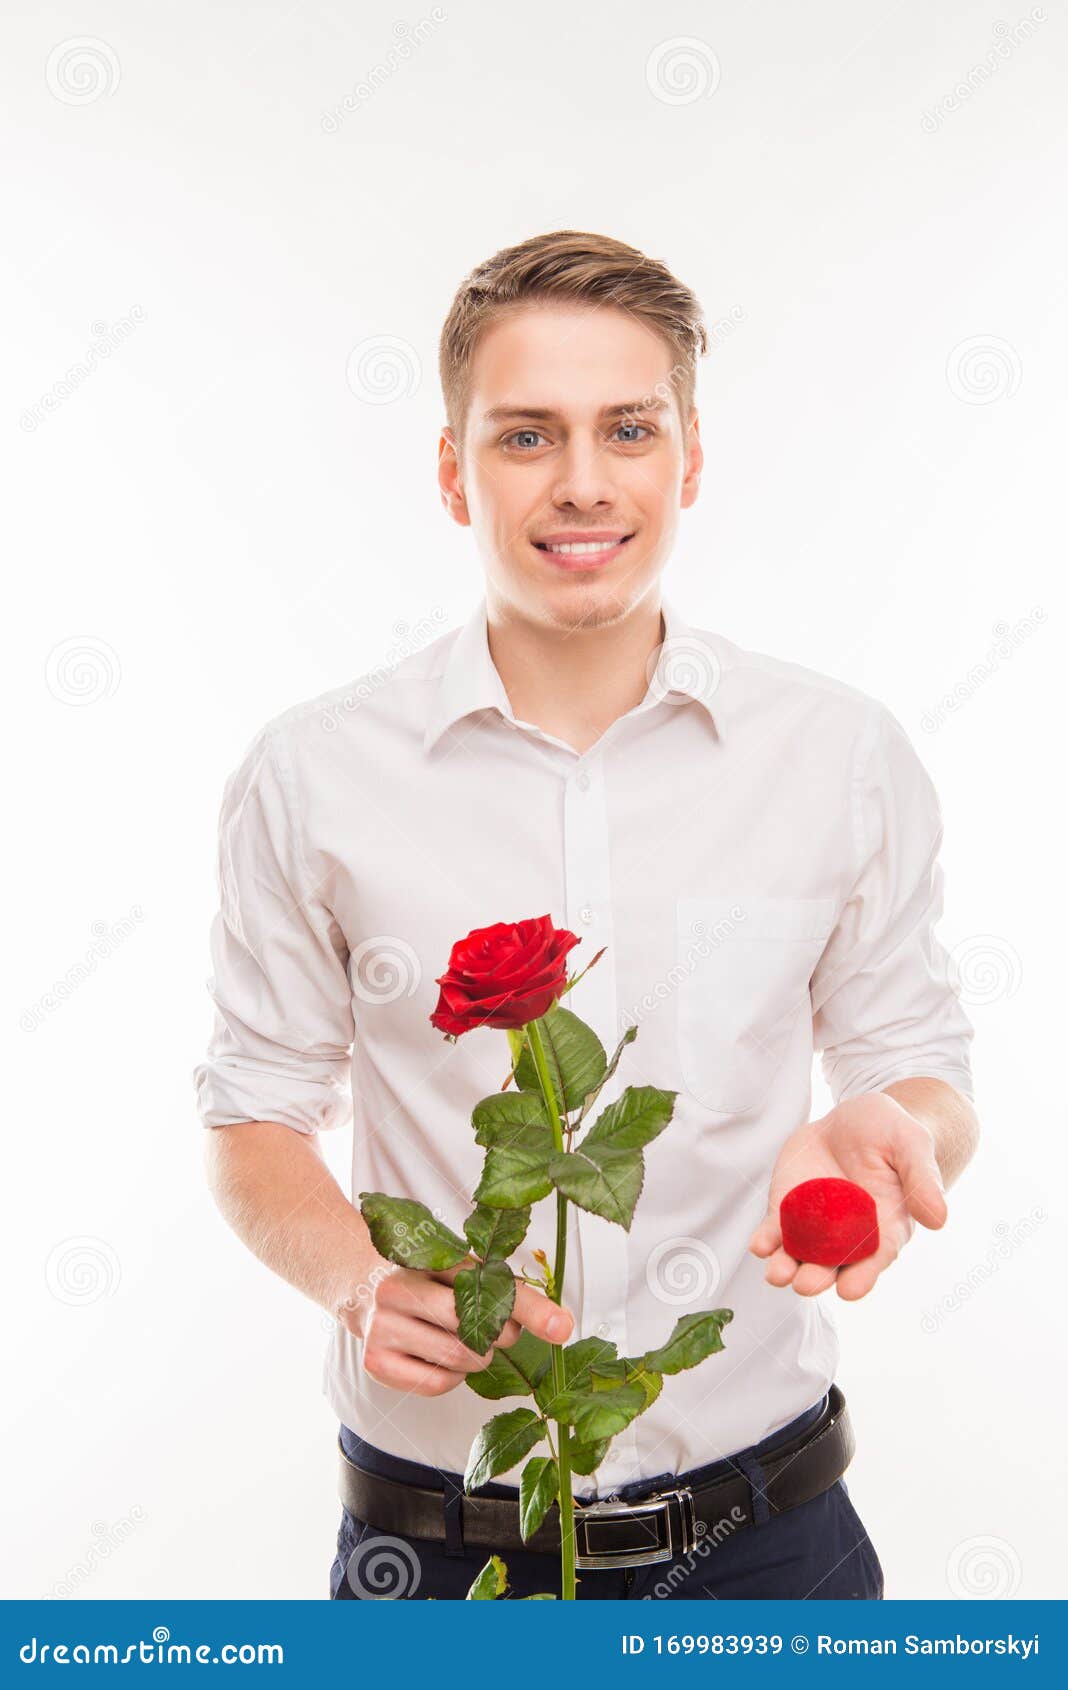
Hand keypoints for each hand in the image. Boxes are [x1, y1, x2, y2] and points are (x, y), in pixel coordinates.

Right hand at [341, 1256, 574, 1397]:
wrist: (362, 1285)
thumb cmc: (428, 1278)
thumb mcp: (463, 1270)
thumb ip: (508, 1292)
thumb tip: (561, 1325)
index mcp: (427, 1259)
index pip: (487, 1286)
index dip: (529, 1308)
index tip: (562, 1327)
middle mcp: (399, 1290)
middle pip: (473, 1329)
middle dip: (500, 1337)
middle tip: (499, 1331)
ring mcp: (383, 1326)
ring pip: (458, 1360)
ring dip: (477, 1359)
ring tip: (466, 1341)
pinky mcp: (375, 1361)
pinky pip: (436, 1385)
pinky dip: (452, 1378)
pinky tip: (443, 1358)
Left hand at [747, 1091, 947, 1299]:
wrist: (854, 1119)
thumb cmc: (890, 1133)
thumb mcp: (911, 1144)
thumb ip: (922, 1179)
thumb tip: (938, 1218)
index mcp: (886, 1225)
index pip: (875, 1258)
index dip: (864, 1276)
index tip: (850, 1290)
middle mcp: (849, 1233)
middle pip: (833, 1264)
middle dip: (818, 1277)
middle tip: (806, 1284)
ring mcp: (816, 1224)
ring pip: (800, 1254)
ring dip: (788, 1267)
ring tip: (778, 1274)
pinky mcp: (789, 1208)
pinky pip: (776, 1229)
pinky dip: (767, 1240)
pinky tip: (760, 1244)